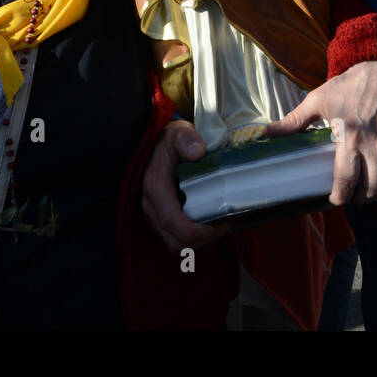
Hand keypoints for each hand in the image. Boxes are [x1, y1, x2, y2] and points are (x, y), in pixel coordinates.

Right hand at [141, 120, 228, 252]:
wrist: (154, 145)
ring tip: (220, 225)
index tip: (223, 223)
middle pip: (177, 242)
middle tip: (226, 225)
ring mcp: (153, 214)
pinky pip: (175, 237)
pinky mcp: (159, 217)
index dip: (200, 232)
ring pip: (176, 243)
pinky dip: (194, 236)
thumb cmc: (169, 139)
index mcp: (155, 188)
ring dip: (199, 240)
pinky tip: (209, 222)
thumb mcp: (178, 133)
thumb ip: (187, 139)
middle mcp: (151, 206)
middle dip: (203, 240)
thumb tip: (199, 152)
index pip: (174, 224)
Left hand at [268, 61, 376, 208]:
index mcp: (350, 137)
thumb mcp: (318, 100)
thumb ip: (295, 120)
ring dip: (372, 196)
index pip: (345, 178)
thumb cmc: (348, 86)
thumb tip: (268, 132)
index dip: (338, 195)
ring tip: (360, 194)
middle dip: (356, 198)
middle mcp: (373, 147)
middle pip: (368, 188)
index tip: (332, 198)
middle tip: (346, 196)